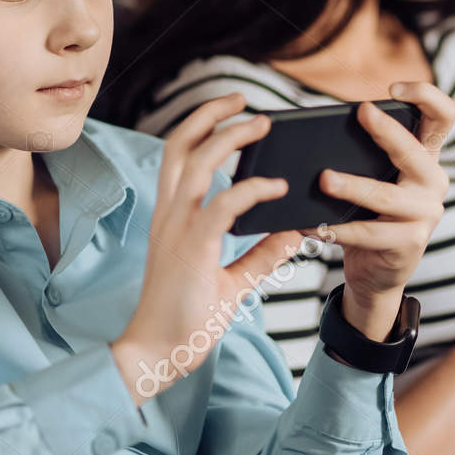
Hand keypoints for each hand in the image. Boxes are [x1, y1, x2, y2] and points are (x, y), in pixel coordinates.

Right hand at [113, 92, 308, 403]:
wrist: (160, 354)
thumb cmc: (189, 319)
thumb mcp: (234, 281)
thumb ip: (261, 255)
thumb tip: (294, 232)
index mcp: (173, 217)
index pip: (179, 156)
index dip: (202, 127)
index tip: (232, 111)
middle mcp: (170, 214)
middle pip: (181, 144)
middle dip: (211, 114)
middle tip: (245, 99)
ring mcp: (177, 228)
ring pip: (198, 162)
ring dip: (231, 137)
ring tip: (262, 124)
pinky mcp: (191, 247)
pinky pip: (223, 205)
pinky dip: (251, 189)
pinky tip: (276, 187)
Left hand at [308, 81, 454, 341]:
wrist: (379, 271)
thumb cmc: (372, 213)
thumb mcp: (376, 176)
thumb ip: (367, 153)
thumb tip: (323, 132)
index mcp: (427, 156)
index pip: (444, 115)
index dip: (426, 95)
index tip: (393, 88)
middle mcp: (434, 182)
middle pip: (414, 151)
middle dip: (387, 130)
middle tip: (361, 112)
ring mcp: (426, 214)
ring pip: (386, 196)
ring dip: (353, 186)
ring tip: (323, 180)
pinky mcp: (410, 243)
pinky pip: (368, 233)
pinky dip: (336, 229)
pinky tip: (312, 224)